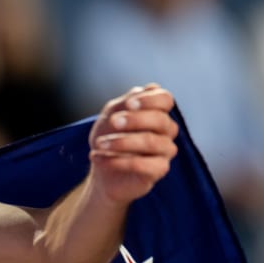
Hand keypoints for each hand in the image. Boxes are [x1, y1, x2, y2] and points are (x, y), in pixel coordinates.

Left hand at [87, 83, 178, 203]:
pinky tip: (97, 158)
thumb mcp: (110, 117)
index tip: (129, 104)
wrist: (103, 171)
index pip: (165, 99)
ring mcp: (165, 150)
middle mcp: (166, 130)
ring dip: (121, 142)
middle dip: (134, 119)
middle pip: (160, 119)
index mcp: (157, 112)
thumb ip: (124, 104)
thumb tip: (141, 91)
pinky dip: (117, 161)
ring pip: (151, 142)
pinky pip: (142, 164)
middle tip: (113, 122)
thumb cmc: (109, 139)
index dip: (149, 99)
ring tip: (99, 144)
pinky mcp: (159, 169)